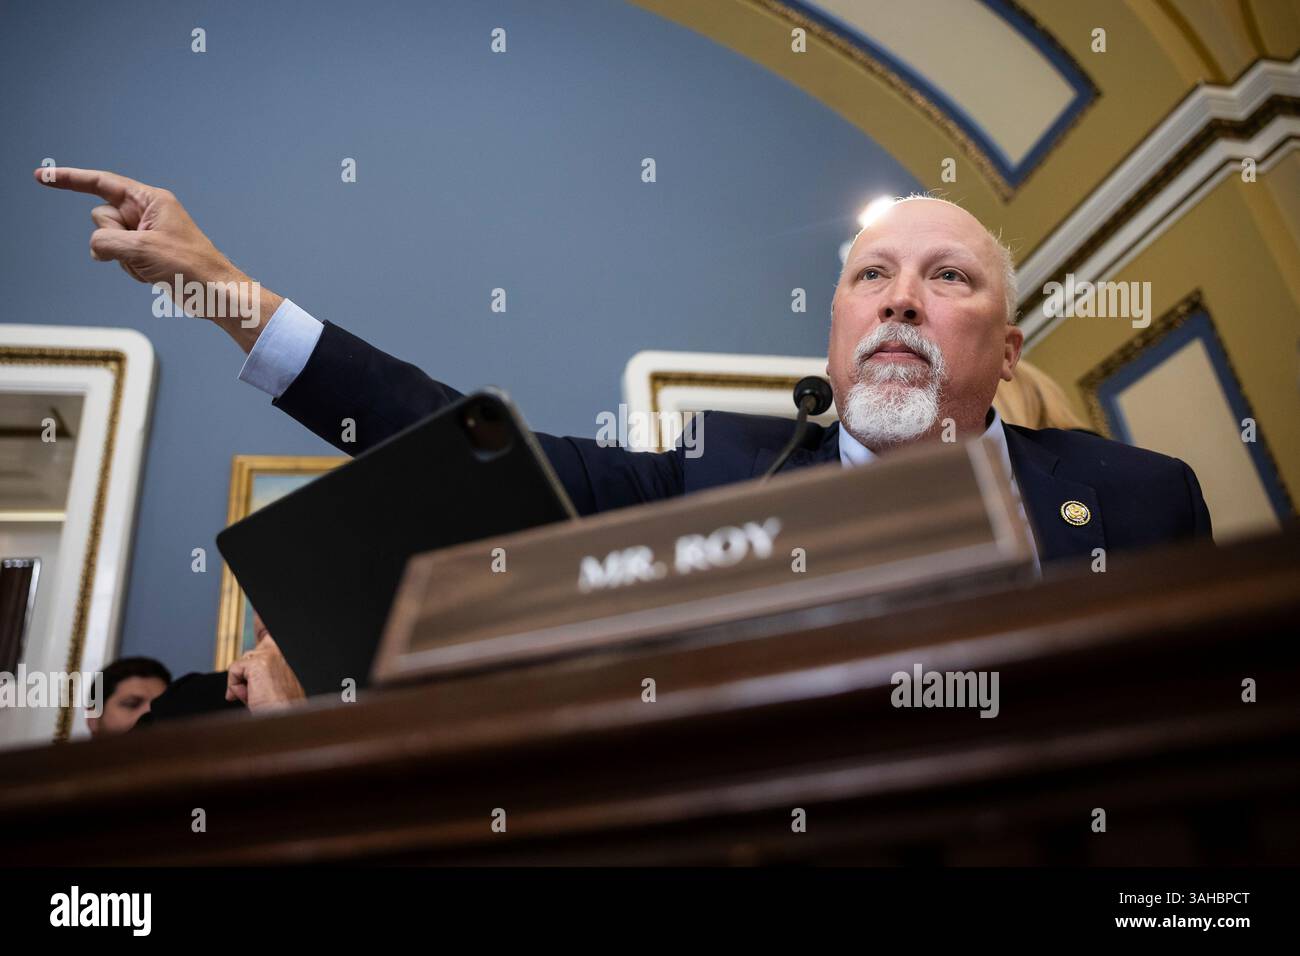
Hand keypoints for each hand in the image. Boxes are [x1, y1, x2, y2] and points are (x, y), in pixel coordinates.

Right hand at [33, 166, 281, 349]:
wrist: (215, 293)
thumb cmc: (190, 266)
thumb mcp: (141, 249)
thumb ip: (106, 242)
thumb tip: (97, 249)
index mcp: (150, 200)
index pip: (101, 183)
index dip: (69, 179)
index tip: (41, 176)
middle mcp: (146, 212)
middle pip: (102, 218)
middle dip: (112, 238)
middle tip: (142, 252)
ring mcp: (146, 233)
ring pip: (108, 242)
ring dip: (123, 259)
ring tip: (153, 267)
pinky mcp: (147, 252)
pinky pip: (120, 258)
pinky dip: (130, 269)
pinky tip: (153, 275)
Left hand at [226, 613, 306, 711]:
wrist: (285, 719)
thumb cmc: (280, 708)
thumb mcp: (271, 686)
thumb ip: (257, 675)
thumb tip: (237, 683)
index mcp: (287, 655)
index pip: (268, 631)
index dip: (261, 619)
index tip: (258, 611)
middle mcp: (280, 651)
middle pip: (249, 654)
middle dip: (244, 674)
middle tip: (254, 693)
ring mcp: (269, 655)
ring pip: (241, 666)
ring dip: (241, 684)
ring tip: (257, 697)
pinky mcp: (257, 663)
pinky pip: (234, 671)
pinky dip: (235, 686)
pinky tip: (249, 696)